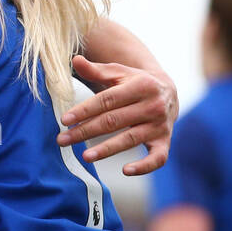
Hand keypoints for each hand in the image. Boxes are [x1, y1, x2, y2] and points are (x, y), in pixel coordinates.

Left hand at [56, 54, 177, 175]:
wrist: (168, 91)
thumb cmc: (135, 82)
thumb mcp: (118, 73)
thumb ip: (96, 70)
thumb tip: (75, 60)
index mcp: (140, 85)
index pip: (107, 100)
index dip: (85, 110)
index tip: (65, 120)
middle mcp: (152, 105)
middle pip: (114, 121)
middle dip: (86, 131)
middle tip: (63, 140)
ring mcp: (160, 125)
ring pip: (130, 139)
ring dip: (106, 149)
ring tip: (84, 156)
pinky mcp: (165, 142)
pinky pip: (157, 158)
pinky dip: (144, 166)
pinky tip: (125, 171)